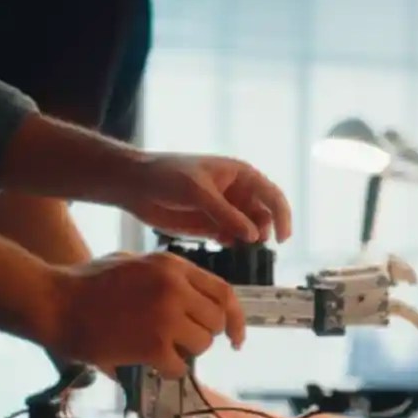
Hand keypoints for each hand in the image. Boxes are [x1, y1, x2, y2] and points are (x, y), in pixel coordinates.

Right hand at [44, 252, 245, 377]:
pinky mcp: (152, 345)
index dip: (235, 318)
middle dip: (204, 335)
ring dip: (186, 353)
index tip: (236, 336)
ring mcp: (165, 317)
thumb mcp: (134, 263)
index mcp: (173, 266)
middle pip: (216, 322)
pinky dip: (169, 370)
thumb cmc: (87, 284)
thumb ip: (169, 277)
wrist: (53, 302)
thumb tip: (198, 299)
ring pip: (202, 345)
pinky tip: (151, 362)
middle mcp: (175, 288)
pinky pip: (180, 366)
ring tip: (161, 348)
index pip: (224, 292)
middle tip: (184, 341)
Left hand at [117, 154, 292, 244]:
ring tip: (232, 240)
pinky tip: (219, 240)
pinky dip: (232, 242)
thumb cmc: (167, 176)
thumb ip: (226, 214)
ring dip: (248, 239)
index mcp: (241, 175)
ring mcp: (226, 210)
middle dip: (264, 230)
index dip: (282, 216)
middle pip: (264, 215)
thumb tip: (255, 235)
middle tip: (253, 243)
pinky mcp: (212, 225)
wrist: (135, 185)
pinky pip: (232, 237)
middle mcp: (238, 192)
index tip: (282, 239)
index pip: (272, 195)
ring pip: (250, 229)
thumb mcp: (198, 192)